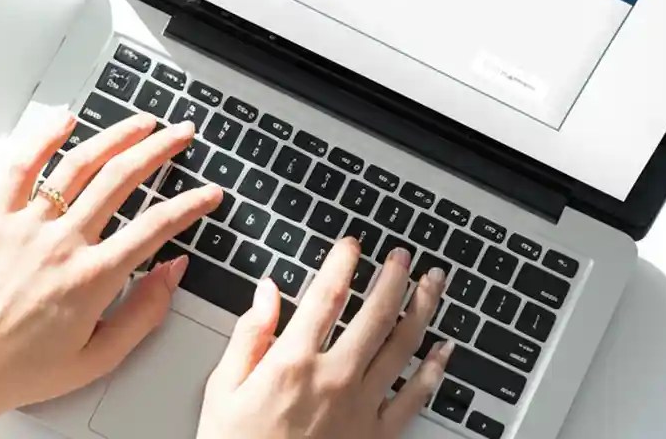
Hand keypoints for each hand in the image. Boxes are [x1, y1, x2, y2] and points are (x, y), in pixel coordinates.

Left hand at [0, 111, 219, 419]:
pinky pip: (21, 166)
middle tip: (181, 135)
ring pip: (80, 164)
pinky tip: (66, 120)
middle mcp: (63, 242)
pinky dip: (44, 137)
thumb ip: (143, 314)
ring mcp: (26, 225)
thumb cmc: (19, 369)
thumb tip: (173, 272)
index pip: (157, 226)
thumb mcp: (97, 358)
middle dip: (161, 149)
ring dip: (117, 135)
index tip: (209, 193)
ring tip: (142, 122)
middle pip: (124, 178)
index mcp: (93, 278)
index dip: (191, 205)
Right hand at [198, 238, 451, 438]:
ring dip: (421, 309)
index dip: (343, 263)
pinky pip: (414, 397)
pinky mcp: (377, 436)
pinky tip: (443, 350)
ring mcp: (361, 408)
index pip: (326, 296)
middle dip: (394, 278)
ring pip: (403, 347)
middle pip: (376, 315)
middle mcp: (333, 379)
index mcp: (292, 362)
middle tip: (402, 256)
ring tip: (432, 284)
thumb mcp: (222, 391)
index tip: (352, 246)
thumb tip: (266, 293)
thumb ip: (248, 337)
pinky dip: (434, 370)